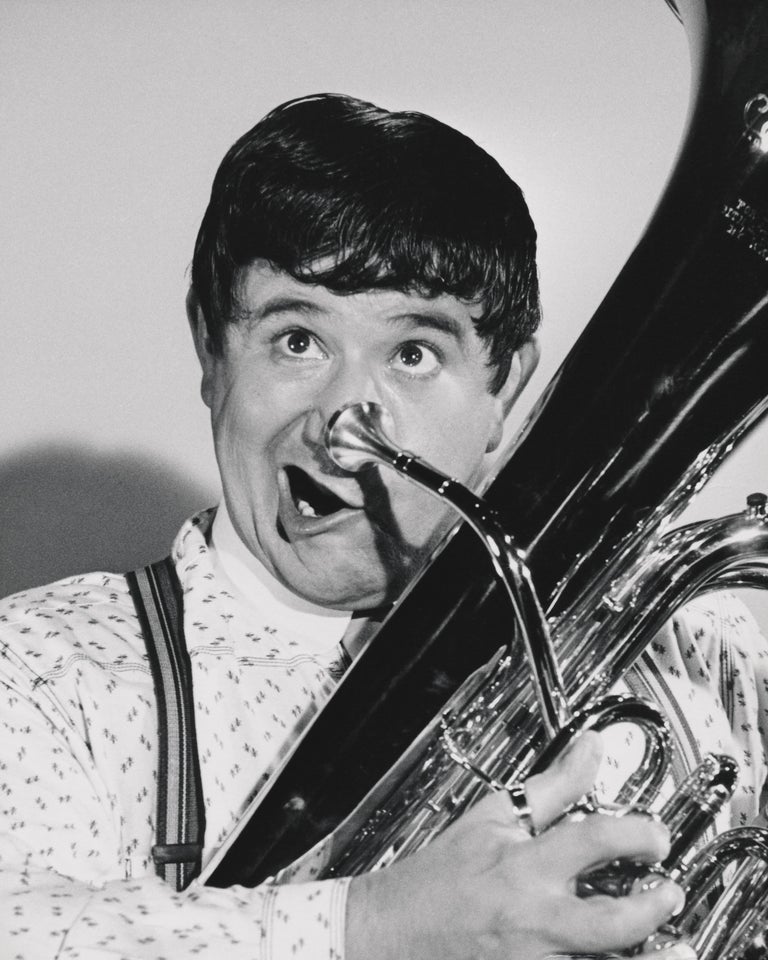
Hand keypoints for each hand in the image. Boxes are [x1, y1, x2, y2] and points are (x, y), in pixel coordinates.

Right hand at [346, 731, 695, 959]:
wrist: (392, 932)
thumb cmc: (441, 875)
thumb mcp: (494, 816)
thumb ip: (553, 786)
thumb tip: (590, 749)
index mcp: (523, 867)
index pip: (593, 840)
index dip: (638, 833)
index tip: (654, 835)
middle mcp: (532, 919)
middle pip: (612, 922)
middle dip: (654, 907)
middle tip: (669, 891)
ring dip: (647, 957)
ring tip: (673, 947)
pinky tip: (618, 958)